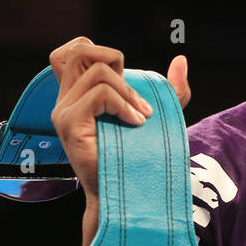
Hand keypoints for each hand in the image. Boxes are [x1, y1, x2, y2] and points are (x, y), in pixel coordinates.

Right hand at [48, 37, 190, 200]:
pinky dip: (124, 104)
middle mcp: (66, 100)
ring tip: (141, 117)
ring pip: (98, 72)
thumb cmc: (137, 157)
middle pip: (79, 50)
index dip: (98, 49)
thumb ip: (171, 90)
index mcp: (79, 95)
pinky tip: (135, 123)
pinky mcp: (70, 124)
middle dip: (115, 59)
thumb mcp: (158, 117)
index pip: (72, 50)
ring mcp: (64, 112)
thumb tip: (181, 60)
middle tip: (133, 95)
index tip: (122, 76)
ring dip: (129, 91)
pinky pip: (99, 93)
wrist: (126, 196)